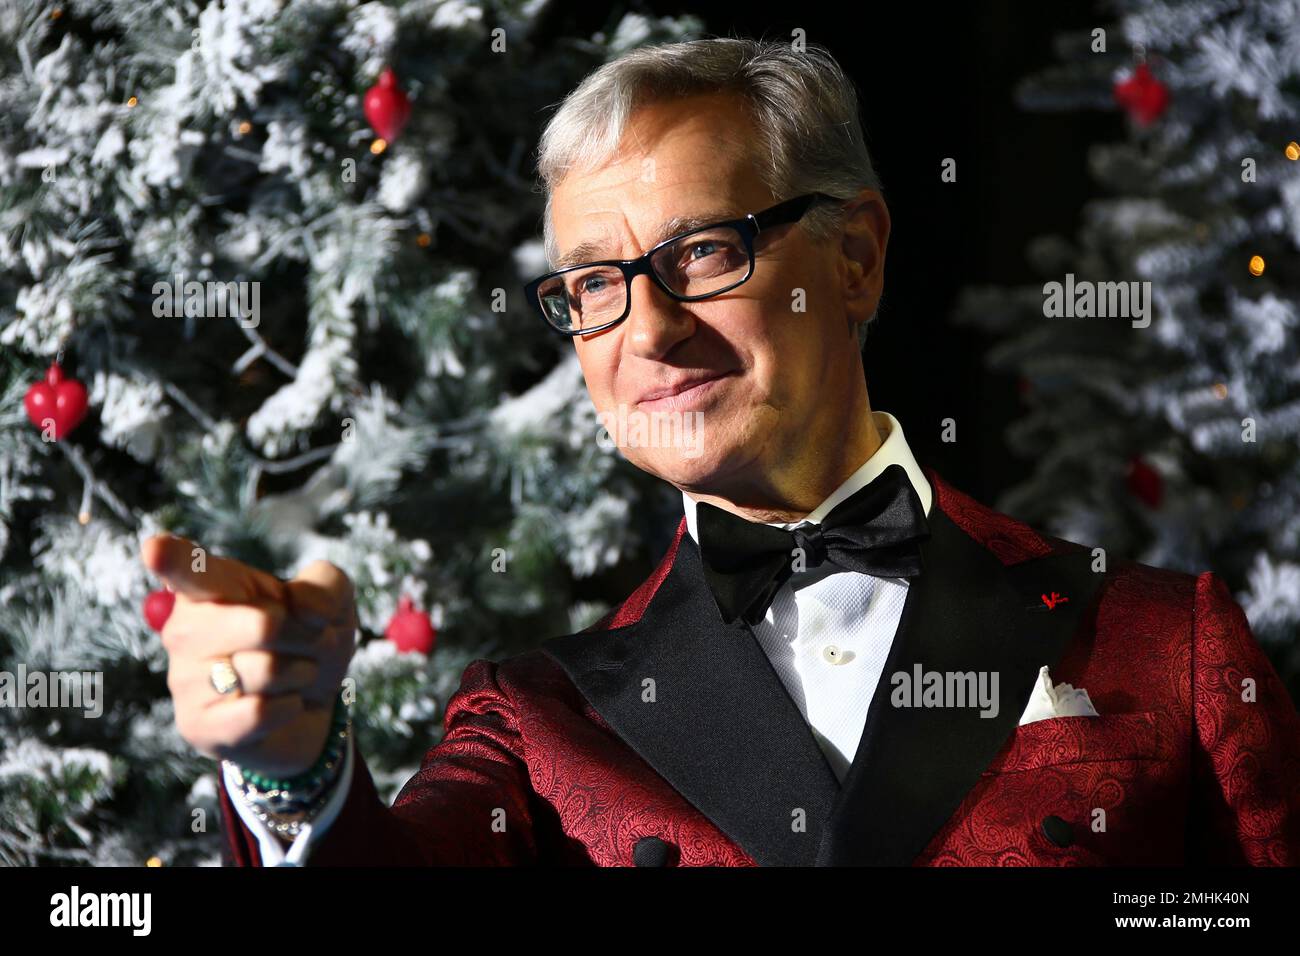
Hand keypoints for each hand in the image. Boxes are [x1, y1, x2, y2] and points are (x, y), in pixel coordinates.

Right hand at [140, 534, 358, 777]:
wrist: (314, 705)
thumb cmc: (311, 640)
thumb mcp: (333, 601)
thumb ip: (323, 588)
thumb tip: (297, 607)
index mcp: (212, 587)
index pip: (188, 568)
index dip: (172, 558)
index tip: (155, 549)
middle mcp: (185, 628)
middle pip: (264, 624)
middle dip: (306, 635)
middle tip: (305, 641)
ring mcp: (184, 679)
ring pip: (268, 669)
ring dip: (301, 672)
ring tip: (292, 675)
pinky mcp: (197, 725)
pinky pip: (258, 712)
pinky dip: (289, 707)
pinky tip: (281, 706)